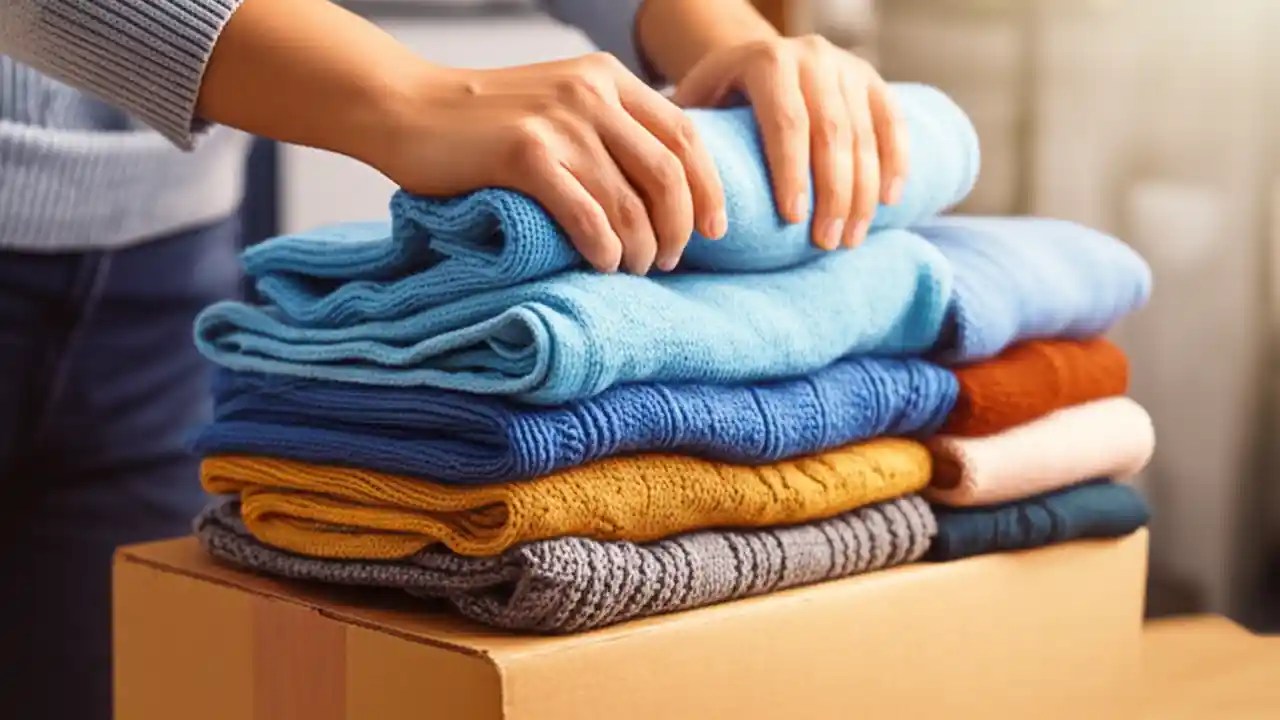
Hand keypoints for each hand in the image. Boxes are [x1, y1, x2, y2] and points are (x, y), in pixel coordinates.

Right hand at [368, 53, 726, 274]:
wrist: (407, 109)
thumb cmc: (485, 124)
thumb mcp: (559, 106)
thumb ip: (607, 130)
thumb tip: (662, 191)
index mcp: (607, 78)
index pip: (686, 135)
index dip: (709, 189)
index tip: (716, 230)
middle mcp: (591, 94)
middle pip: (668, 174)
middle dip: (680, 228)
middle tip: (670, 261)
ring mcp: (559, 124)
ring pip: (630, 203)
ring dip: (641, 249)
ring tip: (633, 270)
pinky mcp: (525, 157)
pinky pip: (588, 217)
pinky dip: (604, 250)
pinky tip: (603, 265)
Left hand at [673, 34, 907, 249]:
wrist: (755, 58)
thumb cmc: (718, 98)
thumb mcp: (696, 107)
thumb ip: (690, 144)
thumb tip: (678, 204)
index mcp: (765, 60)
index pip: (786, 121)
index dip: (792, 172)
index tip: (793, 220)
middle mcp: (812, 56)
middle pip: (832, 132)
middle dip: (833, 193)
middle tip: (827, 242)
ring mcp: (847, 66)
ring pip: (865, 134)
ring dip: (863, 193)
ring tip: (851, 239)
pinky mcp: (873, 80)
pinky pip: (893, 122)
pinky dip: (896, 162)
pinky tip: (890, 202)